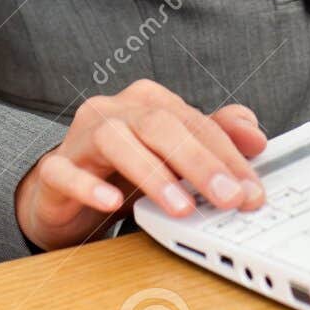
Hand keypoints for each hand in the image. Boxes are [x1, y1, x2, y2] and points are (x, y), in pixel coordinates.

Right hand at [14, 79, 267, 251]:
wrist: (64, 194)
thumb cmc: (123, 171)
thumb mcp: (173, 159)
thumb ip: (213, 140)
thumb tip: (256, 133)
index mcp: (150, 102)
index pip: (196, 122)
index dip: (228, 156)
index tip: (251, 190)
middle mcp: (116, 110)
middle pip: (161, 124)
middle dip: (199, 161)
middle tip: (227, 197)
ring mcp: (82, 136)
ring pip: (115, 139)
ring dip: (152, 173)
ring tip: (182, 207)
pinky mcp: (54, 169)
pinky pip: (65, 171)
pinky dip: (88, 185)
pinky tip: (112, 202)